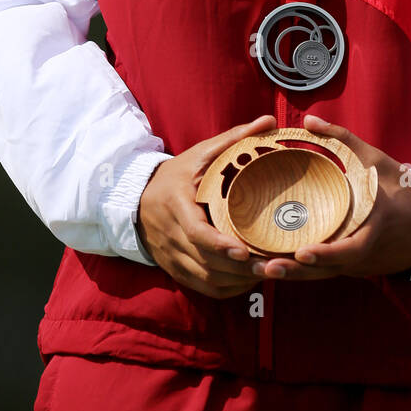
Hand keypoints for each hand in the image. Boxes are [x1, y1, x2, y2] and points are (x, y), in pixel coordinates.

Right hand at [136, 114, 276, 299]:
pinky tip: (248, 281)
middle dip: (239, 269)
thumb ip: (234, 139)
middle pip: (206, 261)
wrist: (137, 199)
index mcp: (176, 204)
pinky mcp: (176, 270)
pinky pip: (203, 288)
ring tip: (268, 274)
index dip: (219, 245)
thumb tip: (269, 121)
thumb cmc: (176, 175)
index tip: (245, 251)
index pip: (195, 232)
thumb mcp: (200, 154)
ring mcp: (172, 256)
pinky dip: (227, 289)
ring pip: (206, 279)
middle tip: (273, 266)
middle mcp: (171, 235)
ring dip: (237, 281)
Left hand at [248, 116, 410, 281]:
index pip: (350, 249)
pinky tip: (271, 266)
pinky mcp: (348, 264)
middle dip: (295, 272)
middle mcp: (362, 251)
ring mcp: (355, 262)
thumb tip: (308, 120)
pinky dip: (299, 272)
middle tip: (264, 267)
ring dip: (291, 276)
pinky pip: (322, 272)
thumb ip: (340, 138)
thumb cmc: (399, 187)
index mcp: (372, 226)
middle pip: (326, 270)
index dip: (326, 254)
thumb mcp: (373, 159)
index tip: (302, 253)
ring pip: (320, 275)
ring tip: (259, 270)